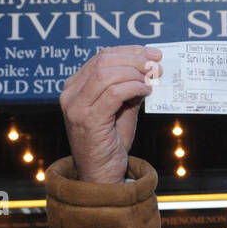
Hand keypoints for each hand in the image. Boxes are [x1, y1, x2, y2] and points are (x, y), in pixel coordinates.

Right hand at [58, 45, 162, 183]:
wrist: (101, 176)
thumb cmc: (111, 144)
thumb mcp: (121, 110)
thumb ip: (129, 89)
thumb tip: (147, 69)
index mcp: (74, 88)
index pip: (101, 57)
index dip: (129, 52)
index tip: (152, 54)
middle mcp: (70, 94)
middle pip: (103, 61)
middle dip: (134, 58)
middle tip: (156, 64)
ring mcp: (76, 107)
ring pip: (106, 73)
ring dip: (134, 72)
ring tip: (152, 79)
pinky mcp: (87, 119)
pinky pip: (113, 93)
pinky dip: (133, 87)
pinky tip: (145, 91)